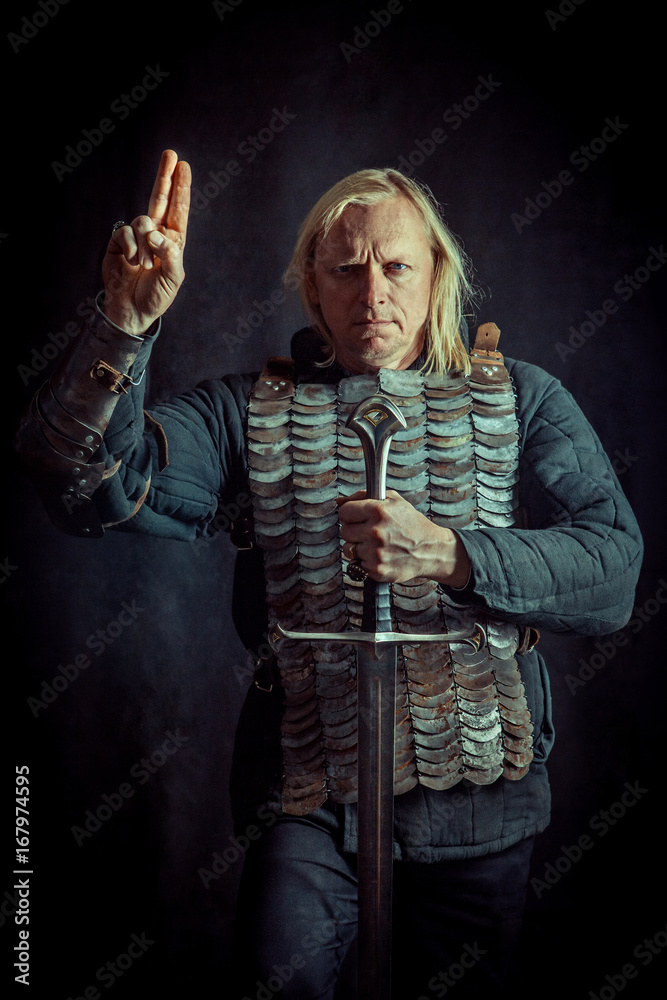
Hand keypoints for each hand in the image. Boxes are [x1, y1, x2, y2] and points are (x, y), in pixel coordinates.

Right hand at [101, 149, 190, 334]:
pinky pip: (125, 233)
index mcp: (172, 242)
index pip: (178, 210)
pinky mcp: (119, 242)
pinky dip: (130, 247)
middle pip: (159, 200)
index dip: (180, 189)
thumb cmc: (156, 297)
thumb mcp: (172, 279)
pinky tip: (131, 262)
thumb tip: (157, 233)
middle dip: (165, 177)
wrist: (131, 311)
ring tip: (144, 265)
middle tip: (170, 154)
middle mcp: (155, 235)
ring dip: (145, 244)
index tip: (183, 166)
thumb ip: (170, 256)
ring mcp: (136, 237)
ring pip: (142, 221)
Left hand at [338, 490, 470, 586]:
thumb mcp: (394, 501)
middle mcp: (376, 532)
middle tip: (368, 532)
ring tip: (375, 545)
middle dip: (354, 531)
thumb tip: (339, 501)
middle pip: (344, 531)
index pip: (344, 512)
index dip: (349, 514)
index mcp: (378, 511)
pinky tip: (380, 556)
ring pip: (348, 550)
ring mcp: (376, 553)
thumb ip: (364, 496)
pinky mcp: (377, 570)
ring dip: (359, 547)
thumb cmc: (412, 524)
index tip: (356, 518)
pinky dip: (366, 561)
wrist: (431, 550)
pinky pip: (358, 564)